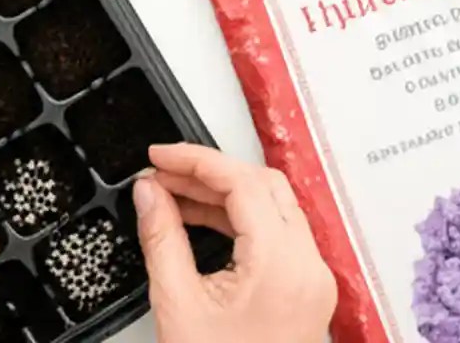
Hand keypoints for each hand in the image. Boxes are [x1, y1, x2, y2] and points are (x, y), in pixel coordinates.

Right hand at [133, 144, 336, 342]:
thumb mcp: (177, 303)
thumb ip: (162, 237)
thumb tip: (149, 193)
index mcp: (280, 265)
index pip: (243, 183)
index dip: (196, 160)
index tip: (158, 156)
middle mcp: (307, 267)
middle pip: (264, 186)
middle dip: (210, 171)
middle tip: (163, 171)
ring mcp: (311, 279)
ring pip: (271, 208)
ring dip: (223, 195)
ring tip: (172, 195)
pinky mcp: (304, 291)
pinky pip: (275, 235)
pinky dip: (238, 220)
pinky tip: (198, 220)